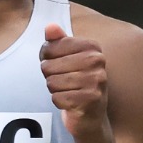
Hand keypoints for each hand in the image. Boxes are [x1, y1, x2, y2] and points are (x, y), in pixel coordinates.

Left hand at [40, 23, 109, 142]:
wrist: (91, 116)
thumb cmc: (78, 83)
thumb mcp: (69, 59)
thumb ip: (58, 41)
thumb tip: (49, 27)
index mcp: (92, 46)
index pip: (52, 46)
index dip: (46, 58)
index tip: (56, 65)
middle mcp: (97, 61)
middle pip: (49, 65)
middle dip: (50, 76)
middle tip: (63, 81)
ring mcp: (96, 80)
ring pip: (52, 82)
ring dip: (55, 90)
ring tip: (67, 91)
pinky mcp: (91, 99)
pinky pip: (57, 98)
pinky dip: (59, 102)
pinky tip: (70, 102)